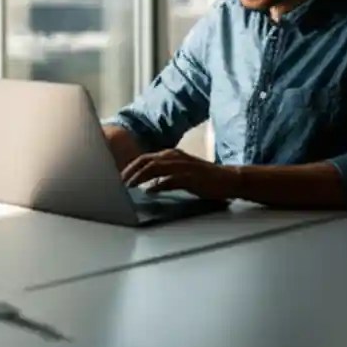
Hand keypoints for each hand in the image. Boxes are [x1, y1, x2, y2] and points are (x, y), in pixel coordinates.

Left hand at [121, 149, 239, 201]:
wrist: (228, 179)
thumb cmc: (203, 178)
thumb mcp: (180, 173)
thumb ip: (164, 175)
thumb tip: (148, 184)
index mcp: (170, 154)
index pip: (143, 158)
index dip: (130, 168)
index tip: (119, 179)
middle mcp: (173, 156)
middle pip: (144, 161)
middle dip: (130, 172)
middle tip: (119, 184)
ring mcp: (181, 165)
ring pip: (153, 168)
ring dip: (139, 177)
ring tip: (129, 187)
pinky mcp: (189, 176)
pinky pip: (169, 180)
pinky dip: (158, 185)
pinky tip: (150, 192)